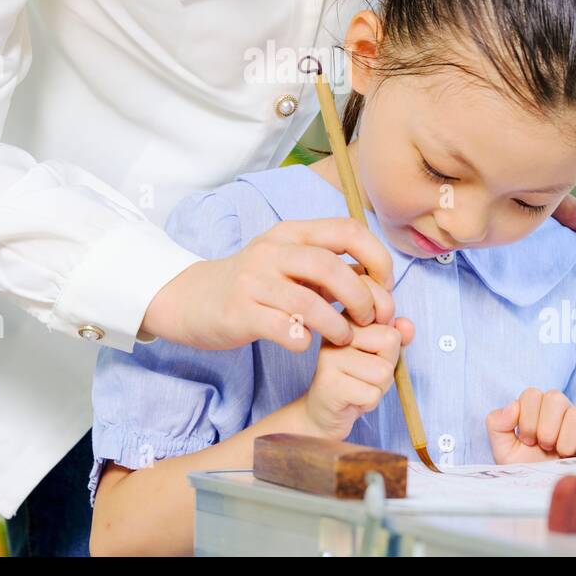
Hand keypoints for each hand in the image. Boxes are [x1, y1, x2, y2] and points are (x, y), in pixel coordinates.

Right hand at [141, 218, 395, 350]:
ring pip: (309, 301)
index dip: (377, 258)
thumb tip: (378, 279)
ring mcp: (253, 281)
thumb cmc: (253, 283)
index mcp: (291, 232)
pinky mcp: (239, 313)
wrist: (190, 298)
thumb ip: (327, 265)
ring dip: (337, 325)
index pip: (348, 229)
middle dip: (361, 296)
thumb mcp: (287, 261)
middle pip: (330, 266)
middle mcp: (272, 251)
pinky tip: (306, 345)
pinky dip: (303, 340)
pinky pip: (282, 328)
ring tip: (344, 338)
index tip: (386, 287)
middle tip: (371, 320)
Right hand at [301, 317, 415, 440]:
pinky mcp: (329, 382)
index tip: (372, 353)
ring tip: (358, 387)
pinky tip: (352, 399)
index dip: (391, 344)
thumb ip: (397, 336)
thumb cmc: (357, 380)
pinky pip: (372, 394)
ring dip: (378, 387)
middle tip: (365, 375)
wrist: (326, 411)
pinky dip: (369, 402)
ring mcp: (330, 356)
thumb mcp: (382, 355)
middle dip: (386, 365)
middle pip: (389, 340)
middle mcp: (336, 331)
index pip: (389, 318)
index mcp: (348, 317)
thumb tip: (407, 326)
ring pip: (383, 371)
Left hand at [486, 388, 575, 463]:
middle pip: (555, 397)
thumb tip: (512, 406)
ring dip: (564, 441)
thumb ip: (497, 424)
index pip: (532, 394)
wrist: (550, 493)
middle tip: (544, 447)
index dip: (526, 420)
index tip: (527, 441)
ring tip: (561, 455)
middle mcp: (563, 409)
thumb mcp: (504, 449)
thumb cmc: (529, 468)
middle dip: (545, 429)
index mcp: (538, 407)